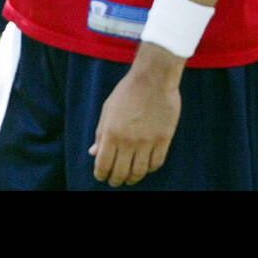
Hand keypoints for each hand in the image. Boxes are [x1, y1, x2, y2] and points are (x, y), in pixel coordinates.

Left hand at [90, 45, 182, 185]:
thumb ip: (100, 133)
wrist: (154, 76)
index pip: (103, 165)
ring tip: (132, 177)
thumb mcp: (108, 109)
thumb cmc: (128, 91)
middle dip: (116, 180)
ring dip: (133, 178)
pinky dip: (151, 168)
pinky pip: (157, 162)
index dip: (101, 175)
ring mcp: (147, 140)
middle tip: (116, 180)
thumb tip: (93, 153)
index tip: (103, 175)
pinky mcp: (164, 137)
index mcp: (111, 133)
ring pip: (139, 171)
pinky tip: (147, 165)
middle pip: (120, 173)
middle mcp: (128, 140)